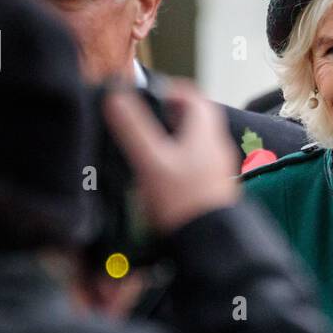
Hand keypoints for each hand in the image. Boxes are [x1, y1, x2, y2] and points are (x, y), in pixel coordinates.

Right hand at [103, 79, 240, 232]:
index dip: (170, 89)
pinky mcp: (210, 188)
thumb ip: (133, 128)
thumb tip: (116, 98)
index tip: (148, 95)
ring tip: (145, 146)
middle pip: (193, 118)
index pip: (193, 96)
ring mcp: (215, 169)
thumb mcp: (151, 161)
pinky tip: (157, 174)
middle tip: (143, 118)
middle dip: (167, 114)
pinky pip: (193, 163)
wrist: (208, 242)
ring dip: (170, 137)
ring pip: (193, 141)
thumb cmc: (184, 204)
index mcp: (205, 134)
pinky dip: (175, 159)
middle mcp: (215, 148)